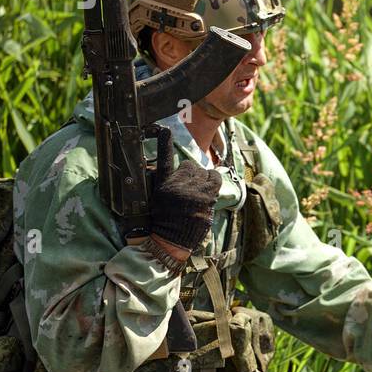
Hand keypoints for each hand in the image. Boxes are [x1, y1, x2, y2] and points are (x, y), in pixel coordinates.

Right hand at [148, 125, 222, 253]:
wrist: (171, 241)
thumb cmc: (164, 221)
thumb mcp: (157, 199)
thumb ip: (164, 182)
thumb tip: (163, 170)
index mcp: (163, 184)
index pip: (162, 159)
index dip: (164, 143)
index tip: (164, 130)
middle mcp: (178, 185)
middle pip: (191, 167)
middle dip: (192, 175)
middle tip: (189, 189)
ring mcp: (194, 191)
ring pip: (204, 173)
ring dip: (204, 179)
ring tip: (199, 191)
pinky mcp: (207, 197)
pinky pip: (214, 179)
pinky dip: (213, 182)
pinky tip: (209, 191)